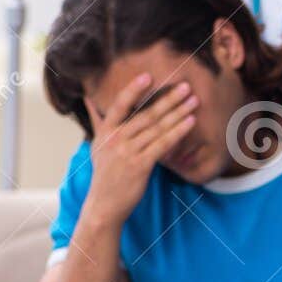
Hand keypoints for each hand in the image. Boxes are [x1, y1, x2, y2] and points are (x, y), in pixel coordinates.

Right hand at [81, 75, 198, 226]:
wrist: (104, 205)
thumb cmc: (104, 173)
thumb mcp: (97, 144)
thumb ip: (97, 119)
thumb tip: (87, 97)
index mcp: (106, 131)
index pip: (120, 105)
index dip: (133, 90)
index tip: (148, 76)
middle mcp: (115, 139)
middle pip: (146, 114)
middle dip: (168, 99)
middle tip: (186, 85)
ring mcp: (128, 152)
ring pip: (157, 128)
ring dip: (178, 113)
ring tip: (194, 101)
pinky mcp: (140, 166)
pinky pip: (162, 145)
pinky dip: (177, 132)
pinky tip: (190, 122)